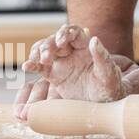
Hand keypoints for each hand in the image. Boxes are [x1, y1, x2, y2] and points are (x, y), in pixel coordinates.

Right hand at [14, 24, 132, 121]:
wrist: (105, 105)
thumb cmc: (111, 87)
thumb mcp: (108, 72)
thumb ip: (102, 56)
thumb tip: (95, 39)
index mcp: (86, 48)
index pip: (73, 33)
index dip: (65, 33)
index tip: (60, 41)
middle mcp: (73, 53)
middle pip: (55, 41)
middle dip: (48, 45)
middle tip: (47, 57)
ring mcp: (63, 64)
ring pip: (46, 52)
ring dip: (39, 52)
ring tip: (39, 61)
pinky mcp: (55, 77)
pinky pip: (41, 69)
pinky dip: (32, 65)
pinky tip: (27, 66)